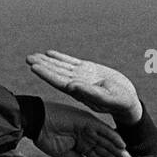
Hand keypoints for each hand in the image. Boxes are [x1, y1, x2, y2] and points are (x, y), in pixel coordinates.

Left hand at [26, 51, 143, 125]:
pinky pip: (71, 62)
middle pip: (56, 73)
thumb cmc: (120, 103)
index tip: (34, 67)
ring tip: (34, 55)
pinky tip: (50, 53)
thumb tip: (71, 86)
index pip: (58, 82)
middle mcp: (77, 84)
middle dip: (42, 66)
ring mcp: (82, 76)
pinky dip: (61, 58)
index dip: (46, 74)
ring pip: (61, 66)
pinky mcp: (88, 70)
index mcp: (79, 92)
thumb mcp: (107, 98)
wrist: (128, 102)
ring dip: (47, 61)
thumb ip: (89, 93)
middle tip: (28, 58)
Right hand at [32, 101, 134, 156]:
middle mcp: (89, 136)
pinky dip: (113, 138)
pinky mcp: (88, 121)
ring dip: (119, 153)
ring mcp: (89, 128)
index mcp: (83, 144)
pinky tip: (123, 146)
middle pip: (107, 151)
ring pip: (108, 143)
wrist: (35, 123)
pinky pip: (104, 131)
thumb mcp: (61, 152)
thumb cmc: (45, 136)